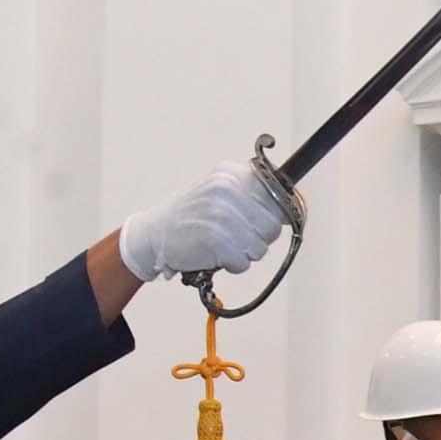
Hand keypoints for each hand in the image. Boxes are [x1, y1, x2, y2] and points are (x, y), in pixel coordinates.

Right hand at [116, 161, 292, 280]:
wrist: (151, 234)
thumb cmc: (189, 215)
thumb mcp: (216, 189)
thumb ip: (249, 194)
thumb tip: (289, 209)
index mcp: (231, 174)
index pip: (277, 196)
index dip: (275, 215)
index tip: (263, 222)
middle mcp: (227, 190)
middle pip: (272, 226)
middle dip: (258, 238)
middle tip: (236, 237)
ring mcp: (222, 214)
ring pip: (260, 247)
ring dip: (243, 253)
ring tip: (222, 244)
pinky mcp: (216, 240)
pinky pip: (243, 262)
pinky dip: (231, 265)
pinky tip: (214, 255)